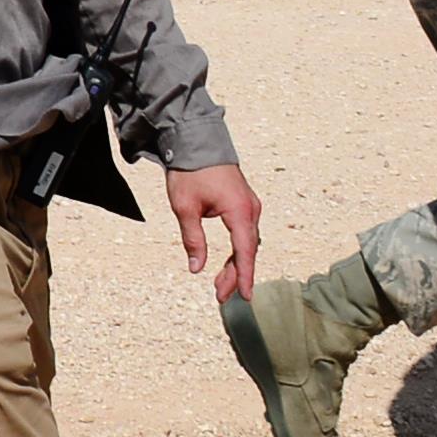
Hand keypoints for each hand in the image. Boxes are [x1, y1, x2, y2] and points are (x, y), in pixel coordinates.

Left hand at [161, 160, 262, 301]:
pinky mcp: (244, 203)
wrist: (195, 140)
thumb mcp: (185, 207)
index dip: (244, 275)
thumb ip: (193, 239)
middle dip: (235, 275)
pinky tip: (227, 263)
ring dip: (236, 264)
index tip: (245, 296)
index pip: (245, 250)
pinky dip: (237, 250)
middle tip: (220, 296)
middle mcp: (251, 209)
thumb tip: (196, 268)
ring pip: (247, 242)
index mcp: (239, 210)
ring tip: (220, 285)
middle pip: (247, 250)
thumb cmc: (189, 172)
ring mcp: (250, 205)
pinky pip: (245, 232)